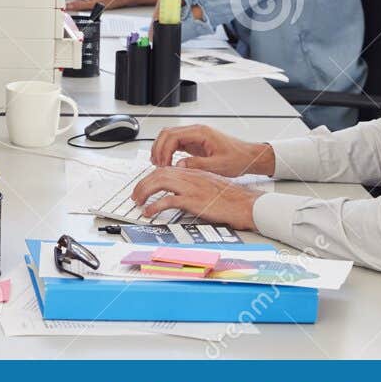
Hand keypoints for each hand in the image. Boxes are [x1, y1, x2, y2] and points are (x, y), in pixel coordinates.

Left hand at [130, 166, 262, 230]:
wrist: (245, 203)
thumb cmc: (230, 198)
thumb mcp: (208, 185)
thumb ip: (193, 184)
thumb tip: (178, 191)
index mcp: (193, 172)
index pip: (165, 169)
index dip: (150, 177)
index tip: (143, 186)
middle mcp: (190, 177)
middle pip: (158, 174)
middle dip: (142, 184)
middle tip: (135, 196)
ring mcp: (191, 188)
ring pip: (160, 183)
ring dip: (145, 192)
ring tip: (138, 202)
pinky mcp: (193, 200)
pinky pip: (168, 201)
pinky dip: (155, 206)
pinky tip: (149, 212)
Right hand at [149, 123, 273, 176]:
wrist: (249, 157)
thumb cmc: (238, 159)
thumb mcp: (218, 165)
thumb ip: (197, 164)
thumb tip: (179, 165)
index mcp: (201, 133)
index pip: (173, 136)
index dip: (164, 151)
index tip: (163, 165)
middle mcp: (196, 131)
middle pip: (167, 133)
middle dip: (159, 148)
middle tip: (157, 164)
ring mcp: (195, 135)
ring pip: (169, 136)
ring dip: (161, 148)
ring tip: (158, 164)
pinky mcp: (195, 142)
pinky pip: (176, 143)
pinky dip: (168, 151)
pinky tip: (166, 162)